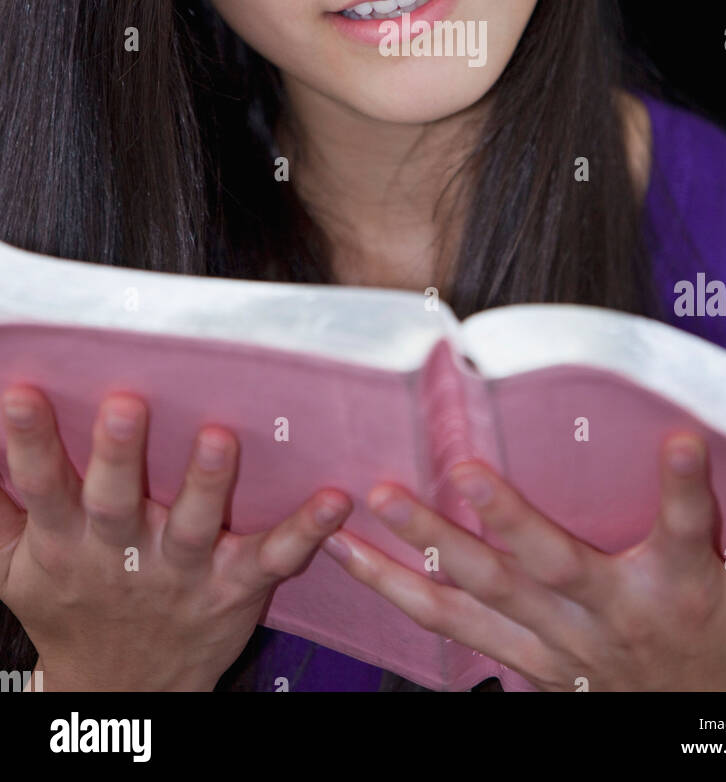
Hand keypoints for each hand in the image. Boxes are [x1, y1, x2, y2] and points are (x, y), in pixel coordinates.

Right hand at [0, 384, 351, 690]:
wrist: (122, 692)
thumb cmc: (71, 605)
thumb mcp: (14, 568)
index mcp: (65, 540)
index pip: (41, 485)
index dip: (30, 442)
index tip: (23, 393)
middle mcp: (123, 553)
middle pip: (115, 502)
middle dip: (118, 455)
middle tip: (125, 404)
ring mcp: (182, 572)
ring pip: (194, 525)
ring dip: (208, 483)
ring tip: (219, 438)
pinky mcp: (234, 587)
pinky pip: (274, 557)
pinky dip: (306, 531)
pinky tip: (333, 500)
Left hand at [321, 432, 725, 690]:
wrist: (681, 734)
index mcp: (672, 591)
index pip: (684, 531)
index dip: (683, 489)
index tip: (680, 437)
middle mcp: (604, 614)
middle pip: (552, 566)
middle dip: (506, 521)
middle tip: (459, 472)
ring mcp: (552, 640)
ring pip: (482, 595)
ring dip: (425, 548)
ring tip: (374, 502)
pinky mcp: (519, 655)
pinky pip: (449, 625)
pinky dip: (400, 591)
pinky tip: (353, 558)